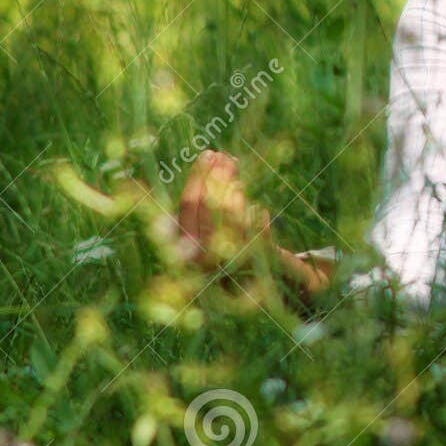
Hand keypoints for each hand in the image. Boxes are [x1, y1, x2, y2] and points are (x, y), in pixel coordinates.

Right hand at [176, 150, 273, 272]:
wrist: (258, 292)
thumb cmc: (227, 254)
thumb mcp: (209, 234)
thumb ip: (205, 206)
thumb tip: (212, 159)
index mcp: (184, 251)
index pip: (187, 206)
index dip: (198, 177)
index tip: (208, 154)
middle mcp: (203, 262)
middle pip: (210, 209)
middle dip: (219, 178)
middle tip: (228, 158)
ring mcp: (229, 266)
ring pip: (233, 221)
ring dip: (237, 195)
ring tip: (241, 180)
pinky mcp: (255, 268)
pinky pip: (259, 237)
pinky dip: (259, 220)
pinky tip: (261, 211)